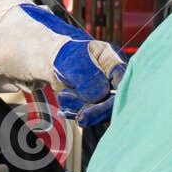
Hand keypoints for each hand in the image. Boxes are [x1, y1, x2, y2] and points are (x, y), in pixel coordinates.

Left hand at [21, 2, 124, 125]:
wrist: (47, 63)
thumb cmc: (60, 56)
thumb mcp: (71, 62)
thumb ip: (86, 76)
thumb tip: (100, 95)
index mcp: (113, 59)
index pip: (124, 80)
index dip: (115, 95)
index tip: (97, 103)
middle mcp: (113, 76)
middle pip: (116, 100)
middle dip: (96, 110)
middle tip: (80, 116)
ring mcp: (105, 91)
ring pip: (101, 111)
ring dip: (81, 109)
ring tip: (63, 95)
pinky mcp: (95, 103)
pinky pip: (90, 115)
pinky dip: (76, 114)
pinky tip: (65, 109)